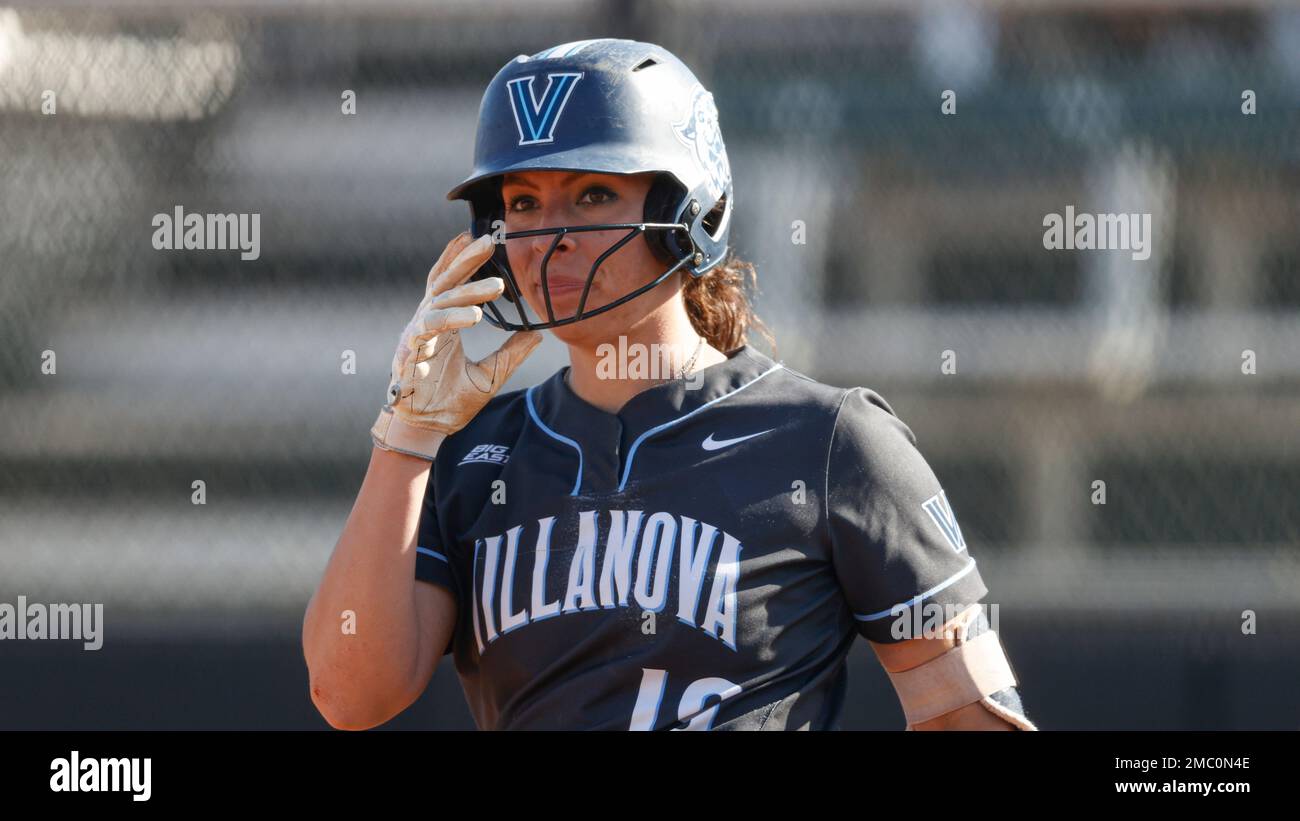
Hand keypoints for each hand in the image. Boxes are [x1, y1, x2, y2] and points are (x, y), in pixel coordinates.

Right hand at [371, 233, 542, 459]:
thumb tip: (537, 335)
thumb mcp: (490, 375)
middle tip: (489, 241)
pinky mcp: (410, 352)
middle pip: (444, 281)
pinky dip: (449, 320)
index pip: (452, 283)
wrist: (427, 429)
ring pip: (440, 302)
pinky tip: (472, 317)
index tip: (481, 238)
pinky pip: (428, 328)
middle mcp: (427, 323)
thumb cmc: (450, 402)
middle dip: (464, 259)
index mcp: (443, 324)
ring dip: (467, 293)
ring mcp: (417, 335)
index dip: (462, 259)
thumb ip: (510, 353)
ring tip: (496, 288)